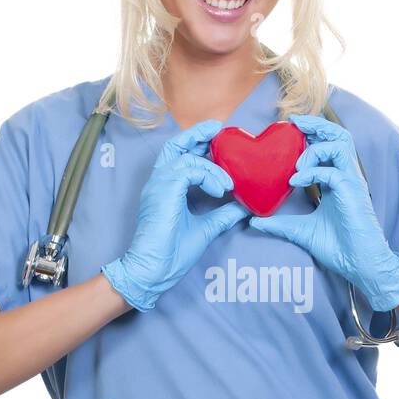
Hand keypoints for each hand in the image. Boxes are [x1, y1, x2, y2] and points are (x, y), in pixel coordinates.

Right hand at [101, 119, 246, 310]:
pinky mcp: (164, 189)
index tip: (217, 142)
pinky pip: (190, 170)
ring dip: (212, 167)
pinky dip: (208, 177)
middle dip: (197, 134)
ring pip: (187, 158)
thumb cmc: (172, 253)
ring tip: (228, 184)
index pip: (180, 156)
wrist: (154, 269)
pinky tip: (218, 191)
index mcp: (165, 189)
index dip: (197, 145)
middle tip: (218, 129)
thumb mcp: (205, 229)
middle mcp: (159, 182)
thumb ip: (222, 215)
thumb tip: (244, 207)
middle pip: (175, 145)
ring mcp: (159, 185)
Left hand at [249, 114, 398, 311]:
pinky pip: (333, 172)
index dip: (312, 133)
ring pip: (340, 145)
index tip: (290, 127)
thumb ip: (279, 223)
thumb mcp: (300, 231)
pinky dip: (313, 172)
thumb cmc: (338, 247)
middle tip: (295, 123)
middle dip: (317, 125)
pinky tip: (296, 180)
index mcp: (336, 181)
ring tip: (296, 164)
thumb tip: (253, 221)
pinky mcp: (353, 193)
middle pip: (339, 136)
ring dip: (314, 149)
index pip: (328, 146)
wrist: (359, 265)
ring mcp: (352, 183)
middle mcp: (346, 177)